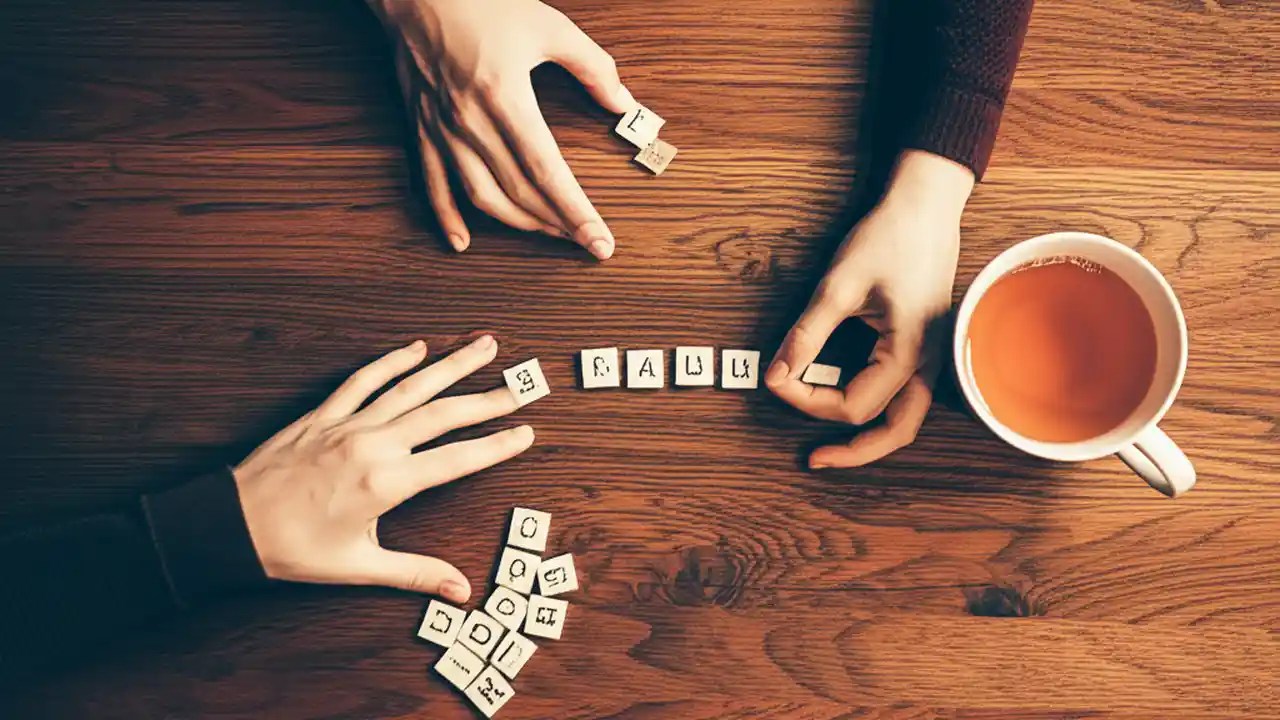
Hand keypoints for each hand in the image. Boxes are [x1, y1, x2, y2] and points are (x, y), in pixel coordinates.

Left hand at [233, 335, 533, 602]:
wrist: (230, 525)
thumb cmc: (293, 549)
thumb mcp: (359, 567)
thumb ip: (415, 573)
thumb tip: (460, 591)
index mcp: (387, 483)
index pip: (457, 459)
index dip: (496, 446)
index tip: (526, 432)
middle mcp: (373, 444)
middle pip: (443, 414)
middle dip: (488, 399)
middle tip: (523, 387)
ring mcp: (348, 424)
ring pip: (410, 387)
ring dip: (451, 365)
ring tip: (485, 345)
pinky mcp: (324, 414)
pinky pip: (364, 379)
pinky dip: (391, 361)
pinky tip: (416, 347)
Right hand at [373, 0, 634, 259]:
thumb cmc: (481, 3)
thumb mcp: (549, 26)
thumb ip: (592, 66)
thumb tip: (622, 103)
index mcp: (504, 97)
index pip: (548, 172)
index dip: (576, 212)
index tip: (598, 241)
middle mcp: (471, 121)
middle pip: (519, 191)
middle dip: (557, 224)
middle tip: (586, 241)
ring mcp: (442, 130)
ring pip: (482, 196)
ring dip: (518, 224)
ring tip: (548, 234)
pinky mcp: (421, 129)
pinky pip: (432, 183)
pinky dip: (446, 217)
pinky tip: (462, 242)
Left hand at [766, 150, 974, 468]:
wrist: (926, 206)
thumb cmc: (889, 237)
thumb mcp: (838, 285)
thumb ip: (806, 334)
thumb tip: (775, 374)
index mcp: (910, 352)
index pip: (851, 405)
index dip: (806, 400)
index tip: (773, 378)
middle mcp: (930, 364)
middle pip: (894, 432)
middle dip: (852, 450)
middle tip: (812, 460)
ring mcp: (933, 358)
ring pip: (905, 420)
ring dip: (869, 437)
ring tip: (831, 447)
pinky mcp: (926, 347)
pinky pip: (905, 396)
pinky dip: (877, 411)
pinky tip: (845, 401)